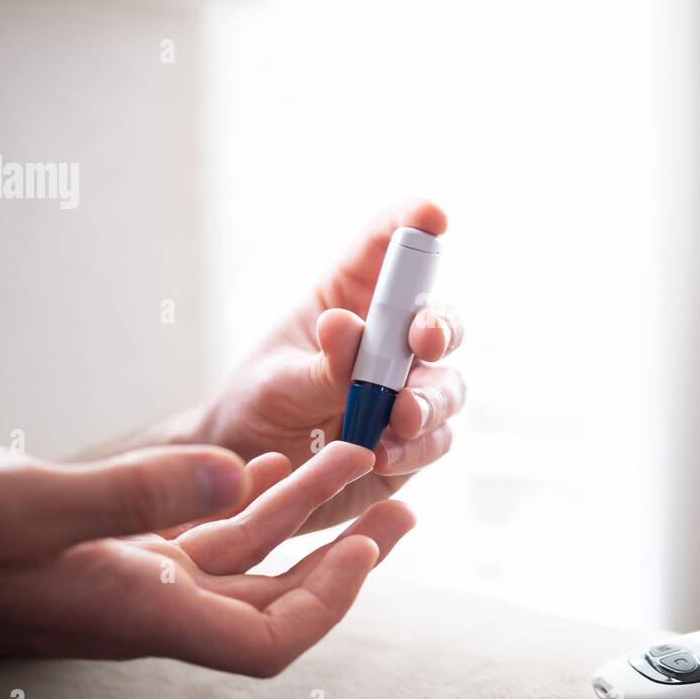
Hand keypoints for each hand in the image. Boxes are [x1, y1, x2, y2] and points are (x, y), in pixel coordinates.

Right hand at [0, 440, 411, 675]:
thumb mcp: (28, 504)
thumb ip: (135, 494)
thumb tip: (244, 475)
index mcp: (136, 610)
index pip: (263, 640)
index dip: (328, 603)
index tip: (370, 547)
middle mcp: (149, 604)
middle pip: (275, 596)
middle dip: (347, 553)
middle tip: (405, 499)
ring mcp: (136, 578)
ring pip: (247, 553)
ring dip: (307, 511)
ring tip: (358, 456)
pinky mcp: (119, 552)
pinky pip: (205, 533)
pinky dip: (247, 499)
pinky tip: (271, 463)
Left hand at [192, 201, 465, 534]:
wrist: (251, 482)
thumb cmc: (258, 409)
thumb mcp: (276, 383)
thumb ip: (319, 364)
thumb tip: (345, 325)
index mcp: (347, 301)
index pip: (384, 248)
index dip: (413, 223)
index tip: (432, 217)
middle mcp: (387, 341)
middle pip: (436, 317)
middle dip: (439, 326)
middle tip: (423, 340)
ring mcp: (407, 391)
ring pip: (448, 383)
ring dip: (431, 397)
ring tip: (400, 418)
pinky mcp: (415, 441)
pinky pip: (437, 438)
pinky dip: (415, 446)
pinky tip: (380, 454)